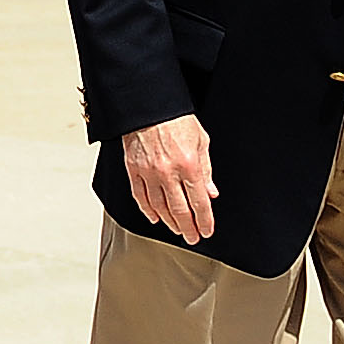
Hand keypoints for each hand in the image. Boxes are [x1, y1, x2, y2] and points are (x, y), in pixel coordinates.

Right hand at [122, 115, 218, 243]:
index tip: (207, 231)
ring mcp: (148, 172)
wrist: (148, 106)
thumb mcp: (201, 141)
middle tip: (193, 237)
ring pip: (159, 207)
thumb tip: (210, 193)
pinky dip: (147, 210)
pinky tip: (155, 218)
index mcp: (189, 165)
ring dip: (170, 222)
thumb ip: (206, 169)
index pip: (199, 202)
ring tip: (177, 230)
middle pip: (179, 210)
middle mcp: (168, 172)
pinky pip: (140, 196)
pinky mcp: (133, 169)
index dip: (204, 220)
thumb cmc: (176, 119)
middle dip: (188, 228)